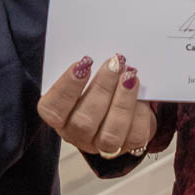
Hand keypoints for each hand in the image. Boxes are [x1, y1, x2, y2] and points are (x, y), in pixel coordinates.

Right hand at [37, 54, 155, 157]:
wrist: (118, 102)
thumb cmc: (94, 84)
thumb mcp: (84, 74)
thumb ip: (83, 66)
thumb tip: (96, 48)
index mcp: (58, 116)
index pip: (53, 108)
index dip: (67, 86)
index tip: (84, 63)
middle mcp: (76, 134)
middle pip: (84, 121)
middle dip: (102, 88)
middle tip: (114, 62)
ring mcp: (102, 144)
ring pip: (110, 133)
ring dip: (122, 100)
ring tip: (130, 75)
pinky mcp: (129, 145)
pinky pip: (135, 134)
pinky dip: (140, 111)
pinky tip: (141, 92)